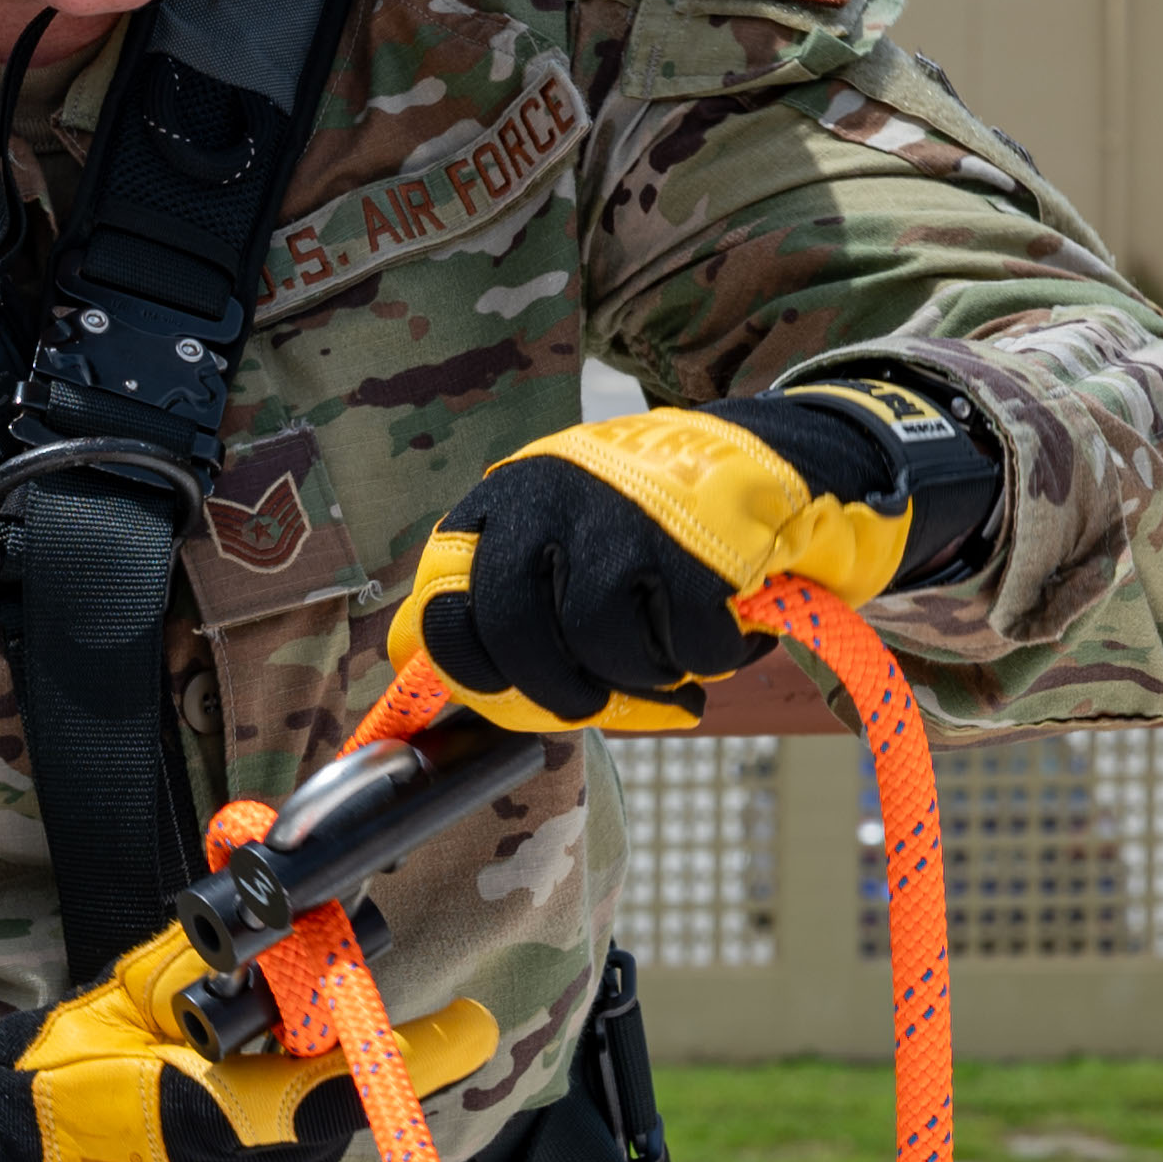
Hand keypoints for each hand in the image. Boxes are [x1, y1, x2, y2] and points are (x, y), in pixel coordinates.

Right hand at [0, 925, 497, 1161]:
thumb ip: (203, 966)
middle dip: (322, 1075)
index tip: (468, 1027)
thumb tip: (279, 921)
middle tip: (286, 1037)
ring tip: (220, 1094)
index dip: (407, 1058)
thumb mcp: (120, 1003)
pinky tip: (211, 1142)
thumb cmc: (41, 1079)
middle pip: (325, 1122)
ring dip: (291, 1122)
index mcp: (197, 1119)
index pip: (330, 1089)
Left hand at [396, 386, 953, 731]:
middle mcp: (549, 503)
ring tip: (664, 661)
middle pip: (517, 634)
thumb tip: (405, 661)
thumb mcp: (550, 526)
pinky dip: (705, 661)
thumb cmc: (636, 519)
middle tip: (589, 705)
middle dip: (554, 691)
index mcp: (503, 503)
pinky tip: (713, 639)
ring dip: (639, 676)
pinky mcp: (695, 546)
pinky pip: (684, 646)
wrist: (756, 456)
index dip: (468, 668)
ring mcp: (621, 522)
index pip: (446, 603)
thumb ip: (489, 587)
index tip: (503, 693)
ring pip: (601, 646)